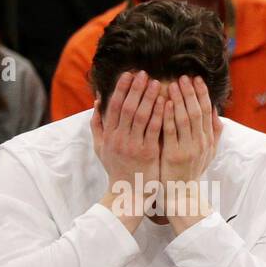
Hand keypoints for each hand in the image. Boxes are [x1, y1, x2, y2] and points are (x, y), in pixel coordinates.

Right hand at [93, 71, 163, 233]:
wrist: (128, 192)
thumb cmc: (116, 168)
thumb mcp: (101, 146)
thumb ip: (98, 124)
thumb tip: (98, 100)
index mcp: (109, 134)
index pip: (114, 105)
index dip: (122, 88)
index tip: (130, 74)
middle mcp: (120, 138)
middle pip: (127, 107)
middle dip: (136, 89)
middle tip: (145, 74)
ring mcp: (134, 145)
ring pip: (141, 116)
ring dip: (150, 98)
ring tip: (158, 83)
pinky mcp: (148, 153)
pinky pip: (155, 130)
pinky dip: (160, 115)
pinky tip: (167, 103)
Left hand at [162, 76, 221, 232]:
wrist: (182, 193)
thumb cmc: (191, 170)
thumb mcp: (208, 152)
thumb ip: (214, 132)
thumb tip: (216, 111)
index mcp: (208, 140)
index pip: (207, 112)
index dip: (202, 94)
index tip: (196, 79)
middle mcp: (201, 143)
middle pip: (197, 112)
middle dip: (190, 93)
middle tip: (183, 77)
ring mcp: (188, 149)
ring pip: (185, 119)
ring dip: (179, 100)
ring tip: (172, 84)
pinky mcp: (174, 154)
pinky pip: (171, 131)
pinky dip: (168, 115)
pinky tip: (164, 102)